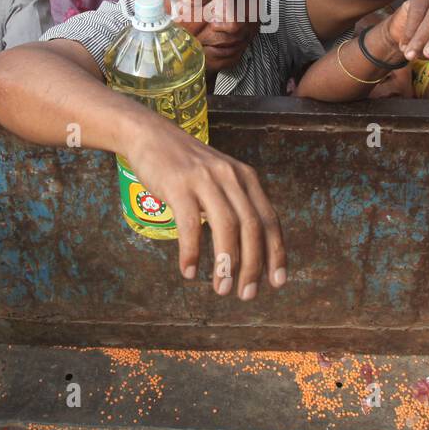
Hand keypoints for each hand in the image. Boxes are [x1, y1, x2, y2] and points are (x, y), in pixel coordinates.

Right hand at [125, 121, 286, 299]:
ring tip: (221, 288)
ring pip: (226, 226)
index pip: (270, 220)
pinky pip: (190, 224)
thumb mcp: (220, 178)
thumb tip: (250, 249)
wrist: (150, 135)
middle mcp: (230, 177)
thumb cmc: (185, 165)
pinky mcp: (179, 185)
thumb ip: (236, 204)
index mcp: (246, 178)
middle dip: (253, 265)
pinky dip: (192, 251)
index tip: (277, 282)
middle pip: (252, 226)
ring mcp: (205, 179)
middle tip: (246, 294)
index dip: (276, 253)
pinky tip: (188, 271)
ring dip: (226, 263)